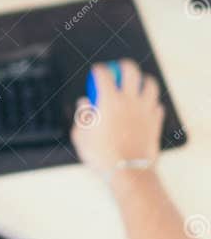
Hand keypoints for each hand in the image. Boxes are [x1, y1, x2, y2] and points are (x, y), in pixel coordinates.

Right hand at [71, 60, 163, 174]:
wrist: (127, 172)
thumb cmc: (102, 156)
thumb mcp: (81, 136)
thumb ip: (81, 115)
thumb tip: (85, 103)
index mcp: (109, 101)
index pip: (104, 75)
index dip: (99, 70)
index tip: (97, 71)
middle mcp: (129, 100)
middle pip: (131, 71)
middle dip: (124, 66)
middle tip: (120, 68)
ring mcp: (145, 110)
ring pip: (150, 84)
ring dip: (143, 81)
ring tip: (139, 84)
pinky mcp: (155, 122)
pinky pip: (156, 105)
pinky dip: (151, 104)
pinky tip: (145, 107)